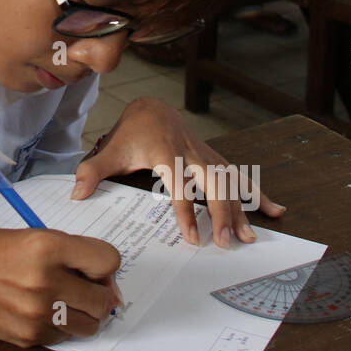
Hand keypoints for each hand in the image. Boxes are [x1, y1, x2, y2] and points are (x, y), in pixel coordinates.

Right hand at [0, 229, 121, 347]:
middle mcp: (46, 281)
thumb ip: (74, 252)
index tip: (95, 267)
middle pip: (103, 300)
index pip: (108, 260)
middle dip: (99, 294)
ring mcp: (37, 313)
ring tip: (62, 299)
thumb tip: (107, 280)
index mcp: (48, 247)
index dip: (104, 265)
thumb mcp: (34, 236)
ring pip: (90, 325)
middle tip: (83, 287)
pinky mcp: (29, 336)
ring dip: (82, 313)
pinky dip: (59, 325)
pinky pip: (64, 335)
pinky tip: (39, 309)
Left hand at [72, 97, 285, 246]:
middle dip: (221, 213)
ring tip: (250, 237)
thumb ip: (92, 171)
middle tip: (226, 243)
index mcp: (166, 153)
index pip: (178, 186)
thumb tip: (76, 194)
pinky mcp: (215, 159)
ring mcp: (206, 156)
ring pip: (230, 181)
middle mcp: (191, 153)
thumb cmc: (131, 133)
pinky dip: (258, 194)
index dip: (185, 212)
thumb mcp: (109, 150)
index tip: (191, 237)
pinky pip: (240, 176)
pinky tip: (275, 211)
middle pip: (213, 184)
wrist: (152, 108)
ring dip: (242, 209)